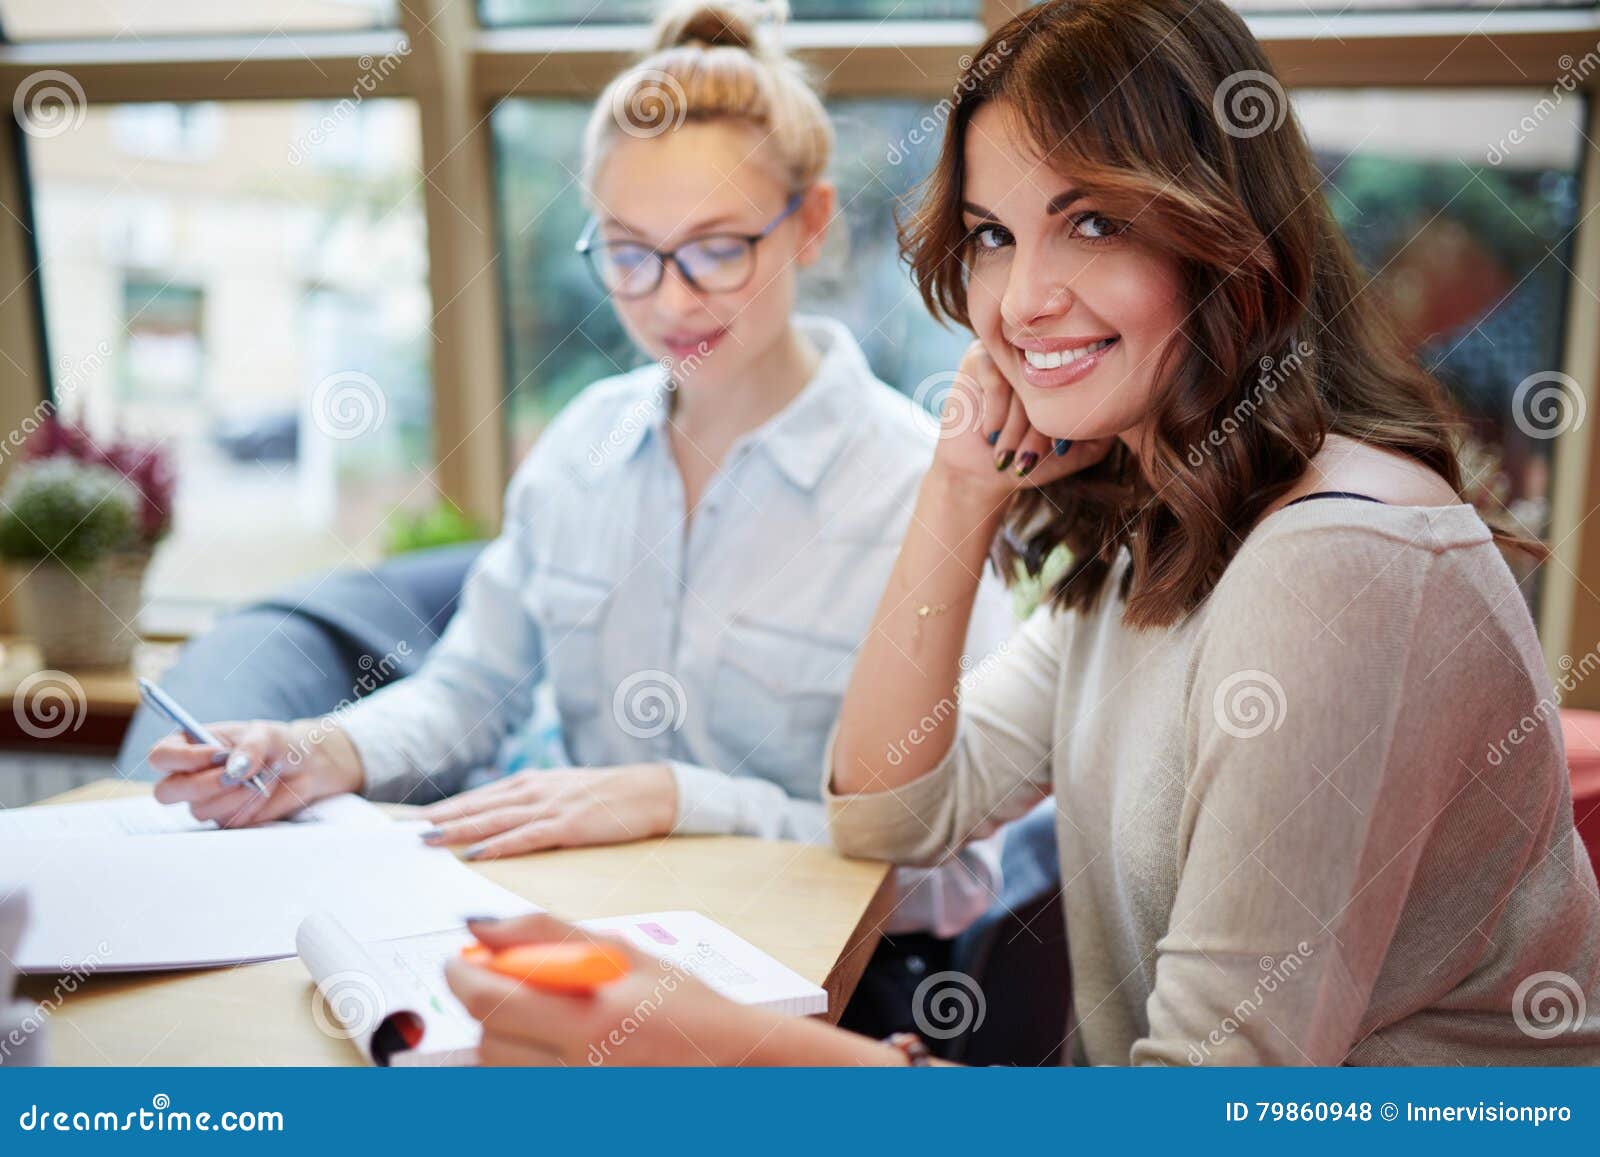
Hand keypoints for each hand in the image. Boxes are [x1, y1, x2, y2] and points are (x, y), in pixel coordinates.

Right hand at [149, 719, 362, 827]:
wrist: (303, 767)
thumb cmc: (277, 744)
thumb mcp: (266, 734)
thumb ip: (250, 747)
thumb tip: (234, 768)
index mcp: (189, 746)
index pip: (161, 756)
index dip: (184, 758)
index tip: (218, 754)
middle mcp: (189, 776)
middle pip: (165, 792)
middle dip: (201, 786)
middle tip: (236, 776)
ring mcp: (204, 801)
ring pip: (200, 810)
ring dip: (236, 795)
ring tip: (263, 776)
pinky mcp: (225, 819)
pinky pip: (228, 822)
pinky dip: (250, 806)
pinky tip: (265, 791)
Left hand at [417, 764, 677, 858]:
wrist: (650, 791)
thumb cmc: (607, 798)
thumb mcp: (563, 793)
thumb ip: (532, 804)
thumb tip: (500, 822)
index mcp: (531, 783)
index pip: (478, 797)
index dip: (445, 809)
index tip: (413, 820)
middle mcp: (534, 790)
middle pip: (478, 806)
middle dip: (440, 819)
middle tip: (406, 832)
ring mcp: (550, 807)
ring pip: (493, 819)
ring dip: (458, 830)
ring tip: (428, 840)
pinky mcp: (568, 825)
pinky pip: (525, 837)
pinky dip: (498, 845)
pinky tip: (475, 854)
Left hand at [446, 913, 898, 1066]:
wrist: (731, 1064)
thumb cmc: (685, 1006)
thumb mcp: (624, 953)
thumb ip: (548, 934)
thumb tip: (483, 925)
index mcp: (589, 1023)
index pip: (491, 1001)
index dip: (461, 975)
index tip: (458, 959)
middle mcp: (575, 1071)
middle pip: (488, 1040)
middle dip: (486, 1006)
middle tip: (508, 981)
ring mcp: (571, 1098)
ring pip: (498, 1070)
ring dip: (503, 1037)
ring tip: (543, 1015)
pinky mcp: (571, 1114)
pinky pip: (522, 1089)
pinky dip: (523, 1065)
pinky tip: (555, 1045)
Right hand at [930, 339, 1114, 501]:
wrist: (982, 471)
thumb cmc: (1033, 459)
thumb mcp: (1080, 452)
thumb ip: (1106, 432)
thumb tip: (1121, 407)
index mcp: (1071, 371)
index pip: (1081, 385)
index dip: (1066, 424)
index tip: (1057, 452)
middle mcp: (1044, 356)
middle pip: (1051, 384)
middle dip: (1037, 429)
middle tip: (1026, 458)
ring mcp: (1012, 352)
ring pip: (1023, 382)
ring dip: (1015, 426)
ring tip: (1006, 452)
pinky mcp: (980, 355)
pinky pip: (996, 378)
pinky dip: (996, 412)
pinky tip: (990, 432)